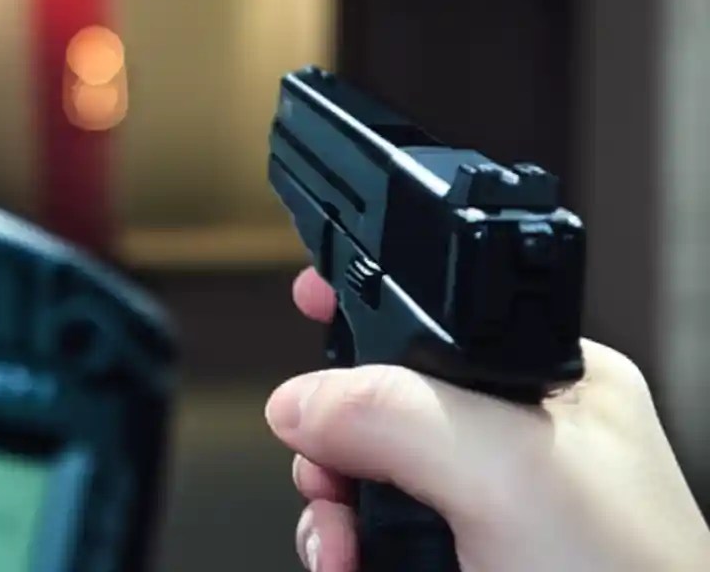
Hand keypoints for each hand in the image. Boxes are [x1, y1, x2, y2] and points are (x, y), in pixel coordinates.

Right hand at [267, 267, 709, 571]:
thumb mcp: (509, 474)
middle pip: (373, 403)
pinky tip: (354, 566)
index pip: (435, 315)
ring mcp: (479, 509)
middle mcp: (509, 441)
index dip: (365, 303)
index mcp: (546, 384)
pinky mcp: (453, 562)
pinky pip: (363, 536)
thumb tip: (299, 402)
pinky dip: (343, 552)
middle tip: (333, 476)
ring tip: (347, 548)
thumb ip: (396, 412)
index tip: (309, 299)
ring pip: (358, 476)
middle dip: (333, 441)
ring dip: (330, 510)